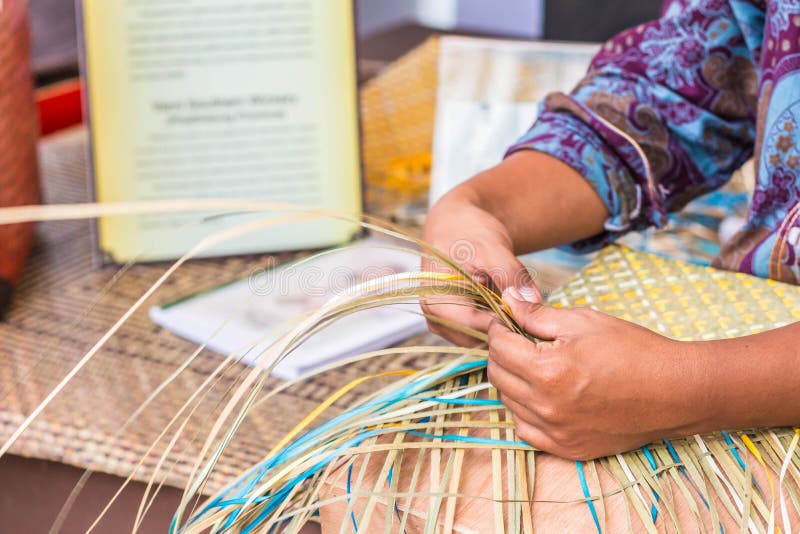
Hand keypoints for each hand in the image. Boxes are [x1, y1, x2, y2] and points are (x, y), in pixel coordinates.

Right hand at [421, 189, 540, 346]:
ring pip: (483, 340)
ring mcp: (445, 324)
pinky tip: (513, 309)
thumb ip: (512, 275)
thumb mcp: (492, 248)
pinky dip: (499, 324)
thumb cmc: (469, 231)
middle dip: (507, 328)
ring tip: (523, 307)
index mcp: (436, 302)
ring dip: (504, 328)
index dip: (507, 324)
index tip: (534, 316)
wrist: (459, 224)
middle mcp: (435, 319)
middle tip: (535, 313)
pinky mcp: (456, 324)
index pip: (476, 327)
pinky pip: (482, 333)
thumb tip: (534, 302)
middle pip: (479, 339)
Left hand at [487, 287, 711, 459]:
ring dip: (511, 380)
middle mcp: (546, 405)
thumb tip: (507, 301)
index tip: (507, 321)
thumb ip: (537, 314)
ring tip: (532, 365)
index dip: (499, 328)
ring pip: (508, 402)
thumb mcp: (583, 321)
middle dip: (501, 352)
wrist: (675, 391)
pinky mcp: (567, 448)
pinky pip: (525, 429)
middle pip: (497, 374)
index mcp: (548, 370)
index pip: (499, 346)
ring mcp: (556, 431)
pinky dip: (524, 410)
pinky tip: (540, 394)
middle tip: (518, 340)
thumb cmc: (633, 350)